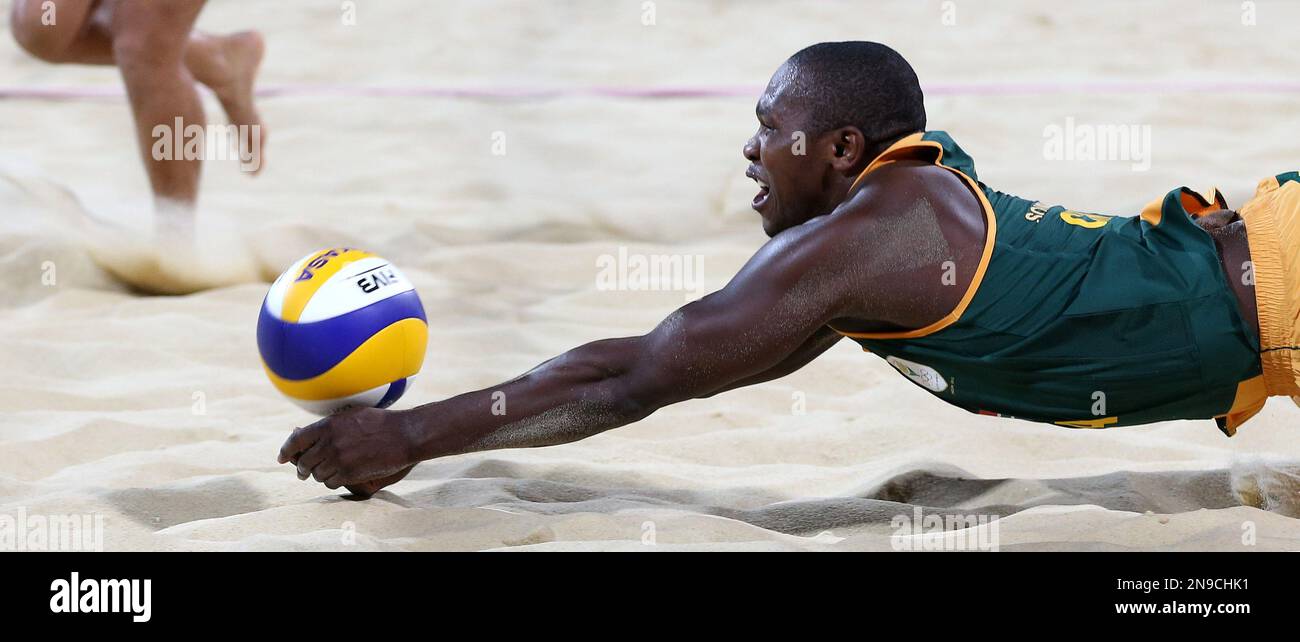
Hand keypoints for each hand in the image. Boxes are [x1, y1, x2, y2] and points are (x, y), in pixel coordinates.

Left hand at [278, 407, 417, 491]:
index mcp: (328, 425)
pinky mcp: (349, 473)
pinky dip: (332, 482)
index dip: (286, 450)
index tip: (282, 458)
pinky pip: (330, 483)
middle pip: (303, 462)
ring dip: (319, 475)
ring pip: (316, 474)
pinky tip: (340, 476)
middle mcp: (329, 442)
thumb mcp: (350, 416)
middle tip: (304, 472)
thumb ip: (327, 426)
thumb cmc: (380, 423)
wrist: (404, 435)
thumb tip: (301, 432)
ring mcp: (339, 459)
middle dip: (301, 468)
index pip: (296, 441)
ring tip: (329, 471)